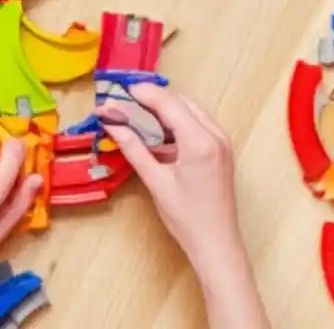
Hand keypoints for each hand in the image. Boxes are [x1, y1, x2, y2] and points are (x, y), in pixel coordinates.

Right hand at [98, 84, 268, 328]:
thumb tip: (112, 123)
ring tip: (138, 118)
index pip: (169, 104)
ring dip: (165, 111)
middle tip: (126, 105)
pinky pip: (197, 126)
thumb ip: (133, 147)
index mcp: (200, 142)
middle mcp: (215, 136)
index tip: (121, 90)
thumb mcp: (155, 181)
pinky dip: (176, 125)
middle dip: (153, 100)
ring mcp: (221, 143)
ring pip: (191, 112)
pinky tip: (157, 136)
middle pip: (181, 102)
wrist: (216, 243)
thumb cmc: (187, 217)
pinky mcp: (220, 151)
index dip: (143, 94)